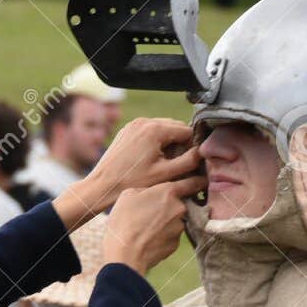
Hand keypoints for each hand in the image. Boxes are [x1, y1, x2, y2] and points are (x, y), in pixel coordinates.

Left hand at [53, 118, 202, 228]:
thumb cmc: (132, 182)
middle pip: (175, 128)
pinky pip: (149, 131)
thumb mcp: (166, 174)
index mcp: (155, 129)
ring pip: (163, 129)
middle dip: (180, 143)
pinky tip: (152, 159)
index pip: (187, 131)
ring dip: (169, 142)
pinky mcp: (128, 130)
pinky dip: (156, 142)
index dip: (192, 147)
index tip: (189, 162)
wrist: (103, 185)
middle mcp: (144, 121)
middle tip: (177, 163)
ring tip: (164, 163)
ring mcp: (134, 124)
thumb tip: (204, 153)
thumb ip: (189, 162)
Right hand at [101, 177, 198, 274]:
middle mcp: (179, 208)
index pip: (192, 182)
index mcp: (168, 192)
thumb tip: (152, 193)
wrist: (125, 254)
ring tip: (144, 227)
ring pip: (174, 220)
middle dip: (168, 205)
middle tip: (149, 211)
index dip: (196, 180)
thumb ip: (147, 189)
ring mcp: (179, 228)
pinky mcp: (176, 244)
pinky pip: (170, 235)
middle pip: (179, 203)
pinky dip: (162, 236)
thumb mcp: (128, 194)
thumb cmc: (123, 221)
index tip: (199, 180)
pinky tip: (147, 238)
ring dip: (164, 222)